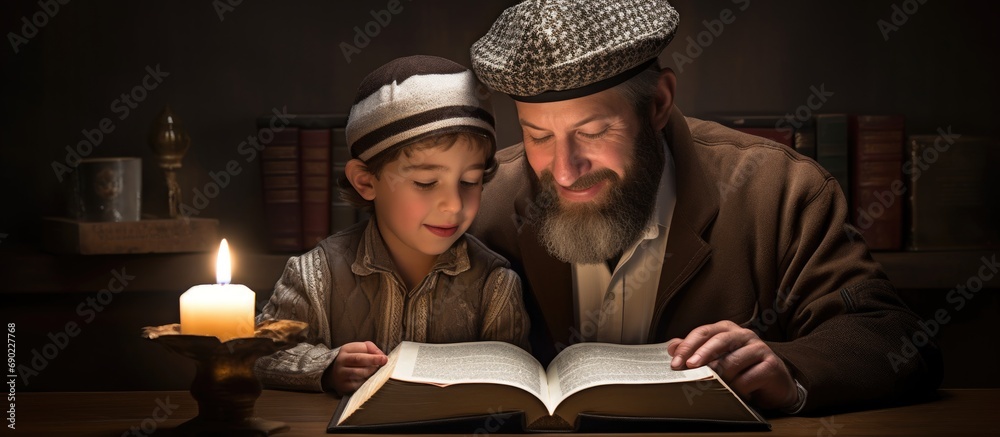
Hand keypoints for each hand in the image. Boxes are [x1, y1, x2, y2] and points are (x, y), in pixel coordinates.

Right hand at [325, 341, 387, 395]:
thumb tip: (381, 355)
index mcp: (344, 351)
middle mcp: (340, 362)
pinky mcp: (344, 387)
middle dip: (373, 361)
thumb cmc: (351, 359)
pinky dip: (368, 382)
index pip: (360, 351)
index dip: (373, 355)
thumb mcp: (358, 349)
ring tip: (378, 371)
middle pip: (358, 360)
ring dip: (372, 372)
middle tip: (384, 362)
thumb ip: (370, 348)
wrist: (334, 373)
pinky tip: (371, 380)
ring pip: (359, 373)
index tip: (384, 358)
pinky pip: (359, 385)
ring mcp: (341, 376)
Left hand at [667, 320, 797, 409]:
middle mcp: (743, 335)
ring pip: (733, 361)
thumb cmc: (741, 369)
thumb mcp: (717, 358)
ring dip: (720, 376)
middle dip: (702, 354)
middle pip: (719, 340)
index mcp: (727, 329)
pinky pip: (748, 378)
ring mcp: (759, 348)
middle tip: (689, 367)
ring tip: (713, 387)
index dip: (688, 346)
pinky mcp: (771, 365)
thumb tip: (671, 346)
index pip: (704, 332)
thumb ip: (694, 350)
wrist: (774, 384)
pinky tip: (736, 394)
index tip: (676, 363)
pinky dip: (738, 388)